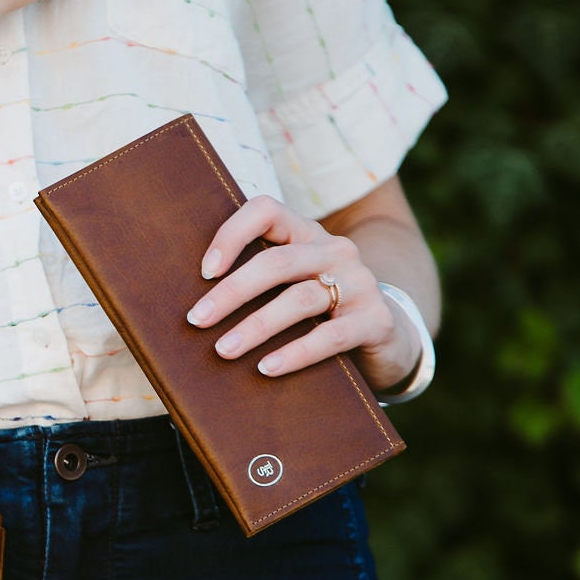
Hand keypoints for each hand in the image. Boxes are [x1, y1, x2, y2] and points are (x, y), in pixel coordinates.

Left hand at [185, 196, 424, 393]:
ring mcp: (359, 283)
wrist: (385, 337)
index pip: (266, 210)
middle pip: (277, 262)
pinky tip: (266, 368)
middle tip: (198, 320)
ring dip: (256, 327)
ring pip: (300, 300)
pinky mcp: (375, 320)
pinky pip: (330, 336)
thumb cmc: (318, 311)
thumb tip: (193, 309)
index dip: (231, 234)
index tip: (204, 271)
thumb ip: (257, 283)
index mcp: (306, 233)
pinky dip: (295, 354)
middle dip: (232, 292)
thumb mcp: (290, 286)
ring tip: (223, 350)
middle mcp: (335, 251)